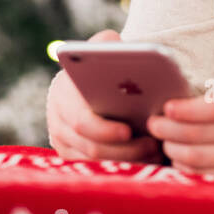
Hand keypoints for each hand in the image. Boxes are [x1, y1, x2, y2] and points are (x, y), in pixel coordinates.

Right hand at [46, 29, 163, 164]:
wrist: (95, 81)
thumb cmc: (105, 64)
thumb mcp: (104, 48)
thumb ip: (106, 44)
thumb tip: (112, 45)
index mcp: (63, 93)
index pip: (82, 121)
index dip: (105, 130)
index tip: (128, 132)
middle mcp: (57, 120)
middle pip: (91, 147)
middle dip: (125, 149)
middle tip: (153, 145)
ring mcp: (63, 141)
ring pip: (97, 162)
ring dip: (129, 159)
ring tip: (156, 152)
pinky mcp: (72, 156)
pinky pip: (98, 169)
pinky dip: (123, 165)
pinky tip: (147, 160)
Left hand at [146, 21, 213, 184]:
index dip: (188, 110)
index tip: (167, 105)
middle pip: (200, 135)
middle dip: (170, 130)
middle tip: (152, 122)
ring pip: (199, 159)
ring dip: (174, 150)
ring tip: (161, 139)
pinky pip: (206, 176)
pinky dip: (186, 168)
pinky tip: (176, 156)